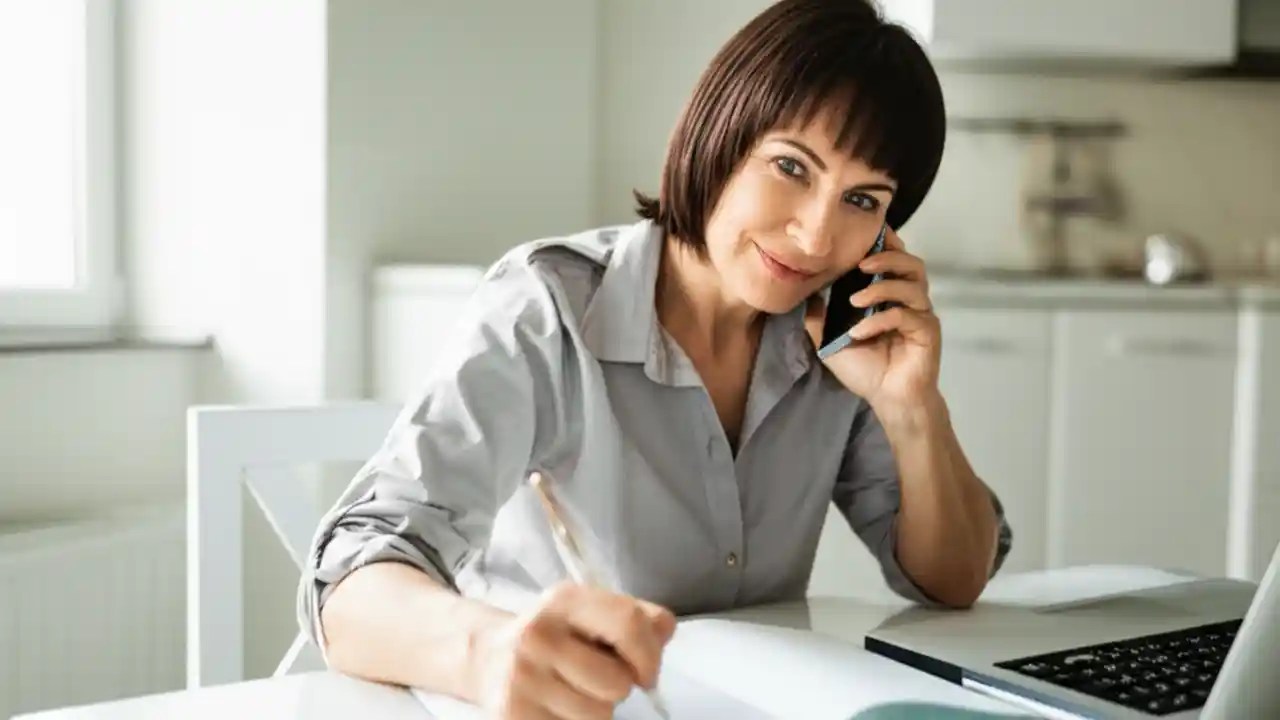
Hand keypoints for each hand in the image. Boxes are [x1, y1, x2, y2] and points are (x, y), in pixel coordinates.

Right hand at [474, 583, 676, 719]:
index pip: (629, 623)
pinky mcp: (513, 715)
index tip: (646, 672)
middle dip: (618, 686)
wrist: (489, 658)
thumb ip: (637, 617)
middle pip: (617, 682)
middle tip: (596, 677)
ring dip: (597, 710)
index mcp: (566, 600)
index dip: (649, 655)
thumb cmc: (558, 636)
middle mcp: (539, 635)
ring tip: (573, 690)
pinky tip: (556, 706)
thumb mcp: (592, 612)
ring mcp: (522, 678)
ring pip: (599, 715)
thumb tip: (664, 631)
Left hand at [804, 226, 941, 410]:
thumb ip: (819, 314)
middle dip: (887, 257)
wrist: (886, 398)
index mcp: (891, 294)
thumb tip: (802, 291)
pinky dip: (881, 320)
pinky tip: (859, 333)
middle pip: (912, 263)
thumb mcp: (830, 339)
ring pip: (914, 285)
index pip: (894, 258)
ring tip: (855, 299)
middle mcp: (910, 299)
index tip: (863, 234)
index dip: (884, 243)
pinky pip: (907, 316)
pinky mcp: (927, 332)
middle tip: (860, 264)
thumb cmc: (865, 367)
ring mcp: (921, 314)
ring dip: (882, 287)